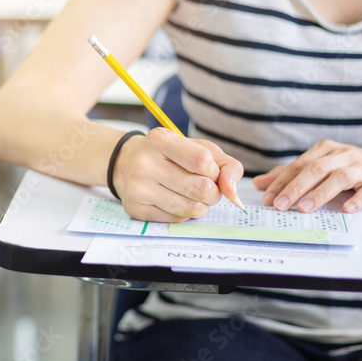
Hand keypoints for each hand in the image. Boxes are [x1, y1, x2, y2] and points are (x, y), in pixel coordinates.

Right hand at [113, 128, 243, 221]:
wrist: (128, 164)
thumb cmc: (172, 156)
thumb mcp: (200, 149)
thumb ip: (227, 166)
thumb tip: (232, 193)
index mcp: (160, 140)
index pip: (202, 161)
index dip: (215, 171)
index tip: (210, 171)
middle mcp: (144, 163)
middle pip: (200, 188)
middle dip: (213, 193)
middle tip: (207, 188)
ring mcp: (137, 188)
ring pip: (190, 208)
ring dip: (202, 206)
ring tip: (194, 196)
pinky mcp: (135, 209)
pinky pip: (176, 220)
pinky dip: (184, 214)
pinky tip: (176, 202)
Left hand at [254, 140, 361, 213]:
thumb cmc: (352, 167)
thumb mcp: (321, 166)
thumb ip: (291, 174)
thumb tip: (259, 183)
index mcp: (326, 150)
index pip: (299, 165)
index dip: (282, 181)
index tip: (267, 198)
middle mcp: (343, 155)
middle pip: (316, 169)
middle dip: (295, 188)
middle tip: (279, 205)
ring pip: (340, 177)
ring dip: (320, 193)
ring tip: (304, 209)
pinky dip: (358, 198)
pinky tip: (346, 209)